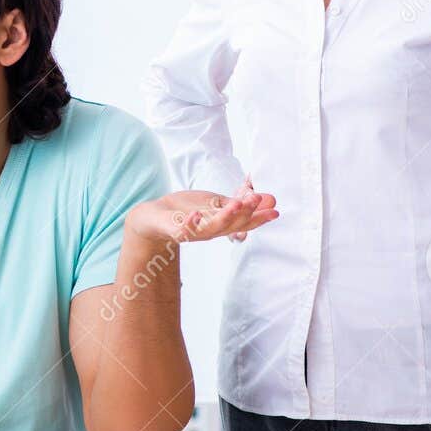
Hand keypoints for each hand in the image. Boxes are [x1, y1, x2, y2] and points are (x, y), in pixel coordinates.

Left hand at [125, 186, 277, 246]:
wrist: (154, 217)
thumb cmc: (185, 210)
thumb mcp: (216, 203)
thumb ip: (238, 202)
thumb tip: (266, 197)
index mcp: (222, 224)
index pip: (244, 223)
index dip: (259, 218)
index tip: (275, 211)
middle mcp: (211, 231)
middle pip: (233, 224)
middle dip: (246, 212)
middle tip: (257, 198)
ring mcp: (193, 232)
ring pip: (213, 228)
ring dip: (226, 217)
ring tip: (236, 204)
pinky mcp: (175, 231)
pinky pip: (184, 231)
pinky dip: (190, 224)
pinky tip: (195, 214)